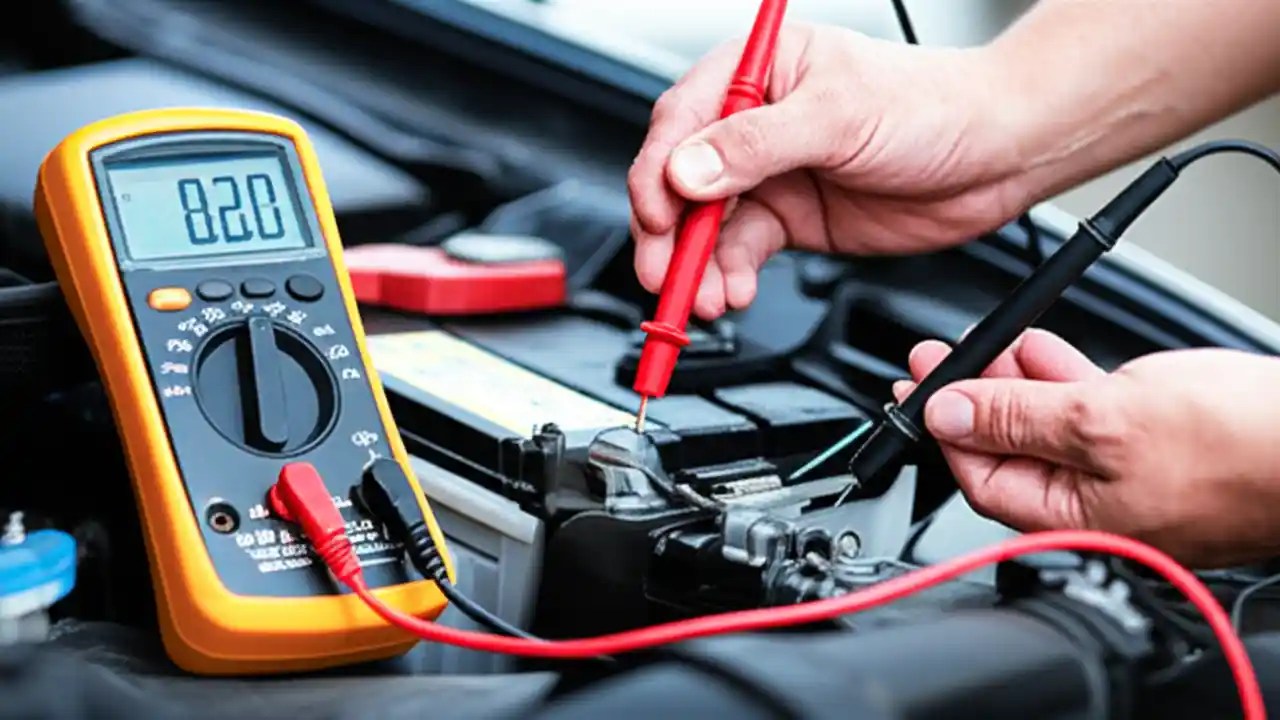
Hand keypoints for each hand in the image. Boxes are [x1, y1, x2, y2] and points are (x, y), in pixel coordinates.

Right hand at [628, 24, 1029, 318]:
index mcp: (756, 72)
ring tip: (706, 296)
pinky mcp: (790, 219)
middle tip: (664, 273)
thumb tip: (687, 171)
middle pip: (681, 180)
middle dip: (669, 232)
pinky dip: (730, 276)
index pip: (680, 120)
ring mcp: (770, 174)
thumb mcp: (837, 116)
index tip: (657, 217)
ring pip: (707, 224)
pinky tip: (734, 291)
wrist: (996, 155)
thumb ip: (755, 145)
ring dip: (698, 265)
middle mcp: (753, 122)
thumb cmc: (932, 106)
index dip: (659, 173)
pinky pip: (740, 251)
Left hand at [896, 330, 1279, 567]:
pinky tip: (1039, 348)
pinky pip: (1087, 414)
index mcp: (1075, 520)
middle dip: (968, 397)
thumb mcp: (1101, 419)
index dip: (943, 428)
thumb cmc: (1240, 448)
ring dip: (1010, 380)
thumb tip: (947, 412)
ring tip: (983, 342)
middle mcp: (1096, 506)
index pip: (979, 477)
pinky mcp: (1155, 444)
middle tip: (935, 357)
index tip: (918, 384)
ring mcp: (1126, 475)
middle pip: (1008, 449)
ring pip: (1045, 425)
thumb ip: (1016, 416)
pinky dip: (1058, 379)